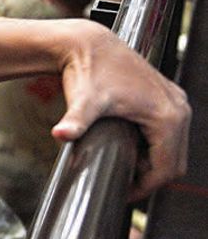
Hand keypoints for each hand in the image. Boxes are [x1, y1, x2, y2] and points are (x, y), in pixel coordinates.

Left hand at [53, 22, 189, 195]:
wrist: (87, 44)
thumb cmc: (87, 70)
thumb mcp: (83, 102)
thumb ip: (75, 121)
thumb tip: (60, 134)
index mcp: (168, 116)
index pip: (166, 168)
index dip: (145, 188)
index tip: (122, 194)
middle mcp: (179, 108)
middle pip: (176, 162)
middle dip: (150, 178)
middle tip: (121, 185)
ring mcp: (176, 100)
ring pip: (175, 148)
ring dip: (153, 162)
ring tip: (124, 168)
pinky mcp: (167, 96)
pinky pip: (171, 132)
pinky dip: (155, 146)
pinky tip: (130, 147)